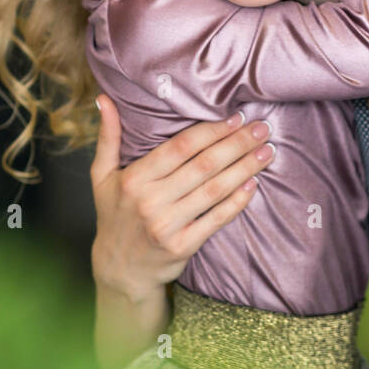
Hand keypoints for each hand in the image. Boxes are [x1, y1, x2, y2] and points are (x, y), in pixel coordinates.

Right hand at [89, 95, 275, 300]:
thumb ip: (108, 136)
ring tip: (267, 151)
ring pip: (215, 190)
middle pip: (204, 165)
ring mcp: (167, 225)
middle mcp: (150, 201)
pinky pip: (217, 219)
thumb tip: (104, 99)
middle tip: (262, 128)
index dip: (211, 131)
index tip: (236, 118)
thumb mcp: (102, 175)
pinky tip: (254, 184)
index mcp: (134, 178)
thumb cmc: (114, 214)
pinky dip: (238, 201)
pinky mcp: (183, 246)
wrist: (118, 269)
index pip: (181, 147)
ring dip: (245, 168)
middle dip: (237, 144)